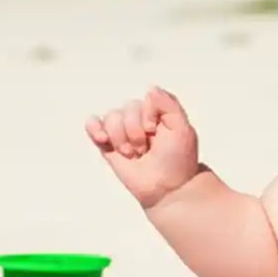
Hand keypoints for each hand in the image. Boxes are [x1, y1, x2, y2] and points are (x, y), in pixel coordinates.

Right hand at [85, 86, 200, 208]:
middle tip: (147, 148)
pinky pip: (93, 126)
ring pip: (111, 118)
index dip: (149, 116)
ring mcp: (123, 132)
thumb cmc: (178, 160)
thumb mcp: (183, 129)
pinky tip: (103, 137)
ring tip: (133, 153)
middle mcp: (139, 119)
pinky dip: (94, 128)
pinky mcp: (108, 145)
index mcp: (157, 113)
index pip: (145, 99)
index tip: (157, 131)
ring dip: (122, 138)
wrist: (167, 188)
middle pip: (126, 109)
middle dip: (136, 132)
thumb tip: (151, 88)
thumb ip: (169, 105)